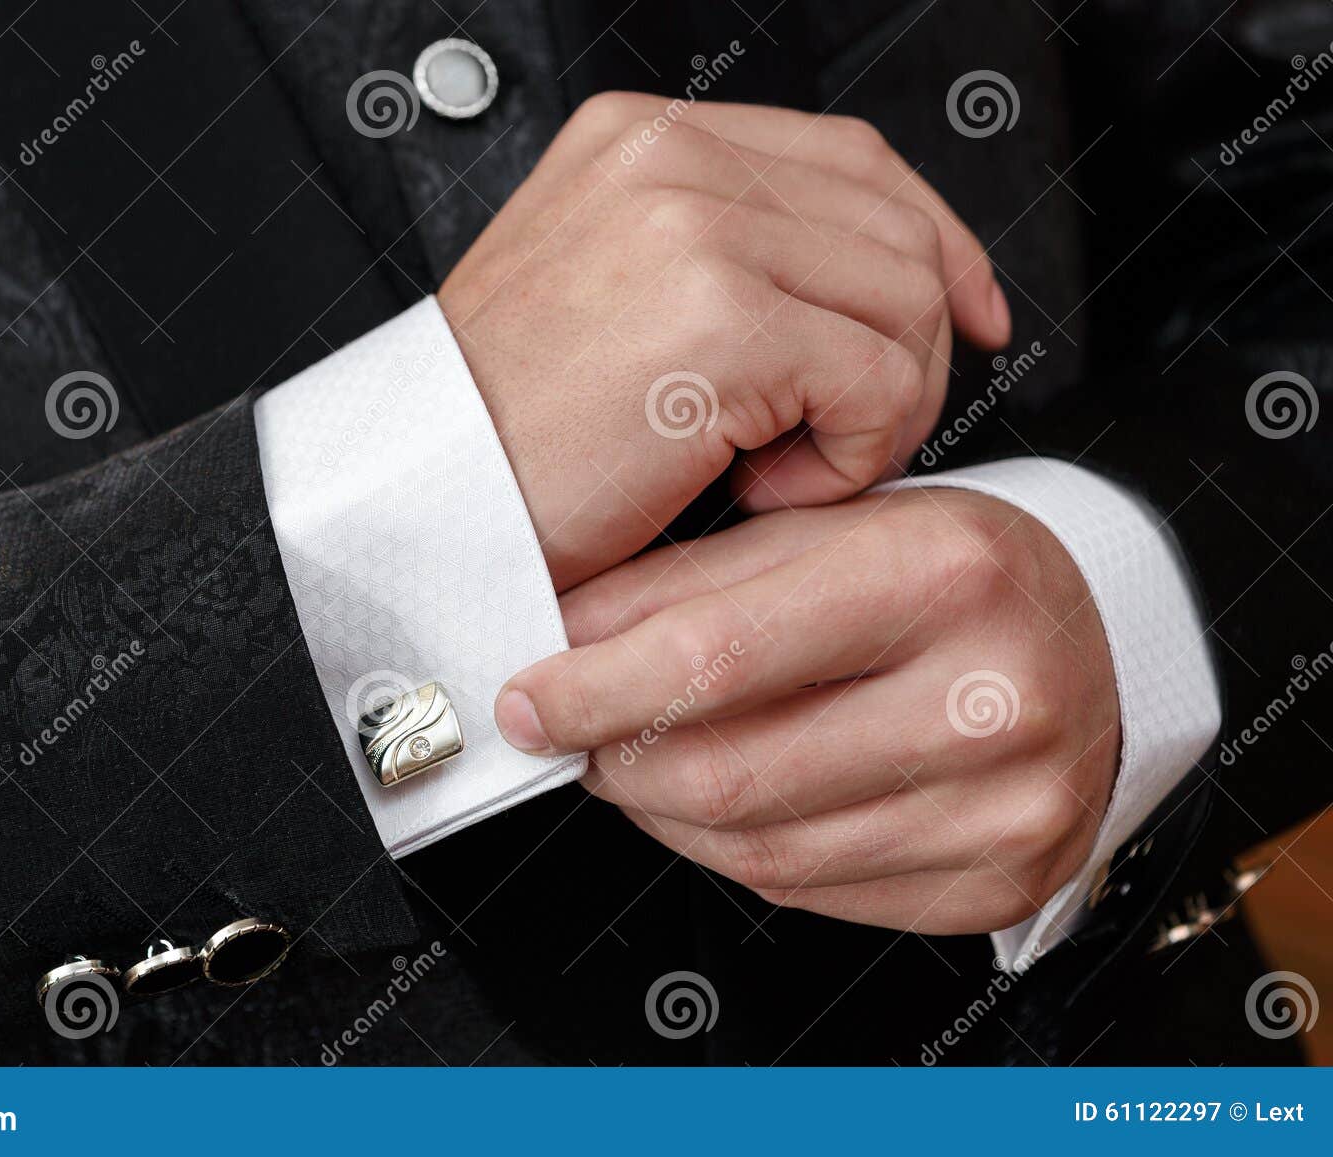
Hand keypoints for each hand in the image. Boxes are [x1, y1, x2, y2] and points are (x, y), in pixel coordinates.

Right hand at [438, 92, 1009, 591]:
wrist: (416, 506)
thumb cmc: (506, 435)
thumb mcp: (607, 301)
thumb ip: (725, 256)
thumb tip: (863, 275)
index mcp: (642, 140)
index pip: (853, 160)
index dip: (937, 241)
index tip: (971, 316)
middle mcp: (670, 158)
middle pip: (899, 232)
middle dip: (910, 353)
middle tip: (837, 440)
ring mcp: (693, 226)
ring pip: (907, 303)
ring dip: (875, 413)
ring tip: (778, 468)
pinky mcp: (720, 316)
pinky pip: (877, 382)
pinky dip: (847, 458)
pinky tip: (761, 487)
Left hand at [493, 488, 1119, 933]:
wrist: (1090, 645)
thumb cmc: (947, 574)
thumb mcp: (825, 532)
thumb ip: (687, 582)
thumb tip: (555, 639)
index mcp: (943, 573)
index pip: (721, 655)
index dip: (594, 690)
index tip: (526, 700)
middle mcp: (992, 696)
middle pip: (733, 771)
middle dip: (617, 760)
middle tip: (571, 736)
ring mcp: (1008, 805)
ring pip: (761, 847)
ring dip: (663, 813)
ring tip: (638, 762)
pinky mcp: (1001, 880)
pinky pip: (811, 891)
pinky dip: (733, 852)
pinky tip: (718, 804)